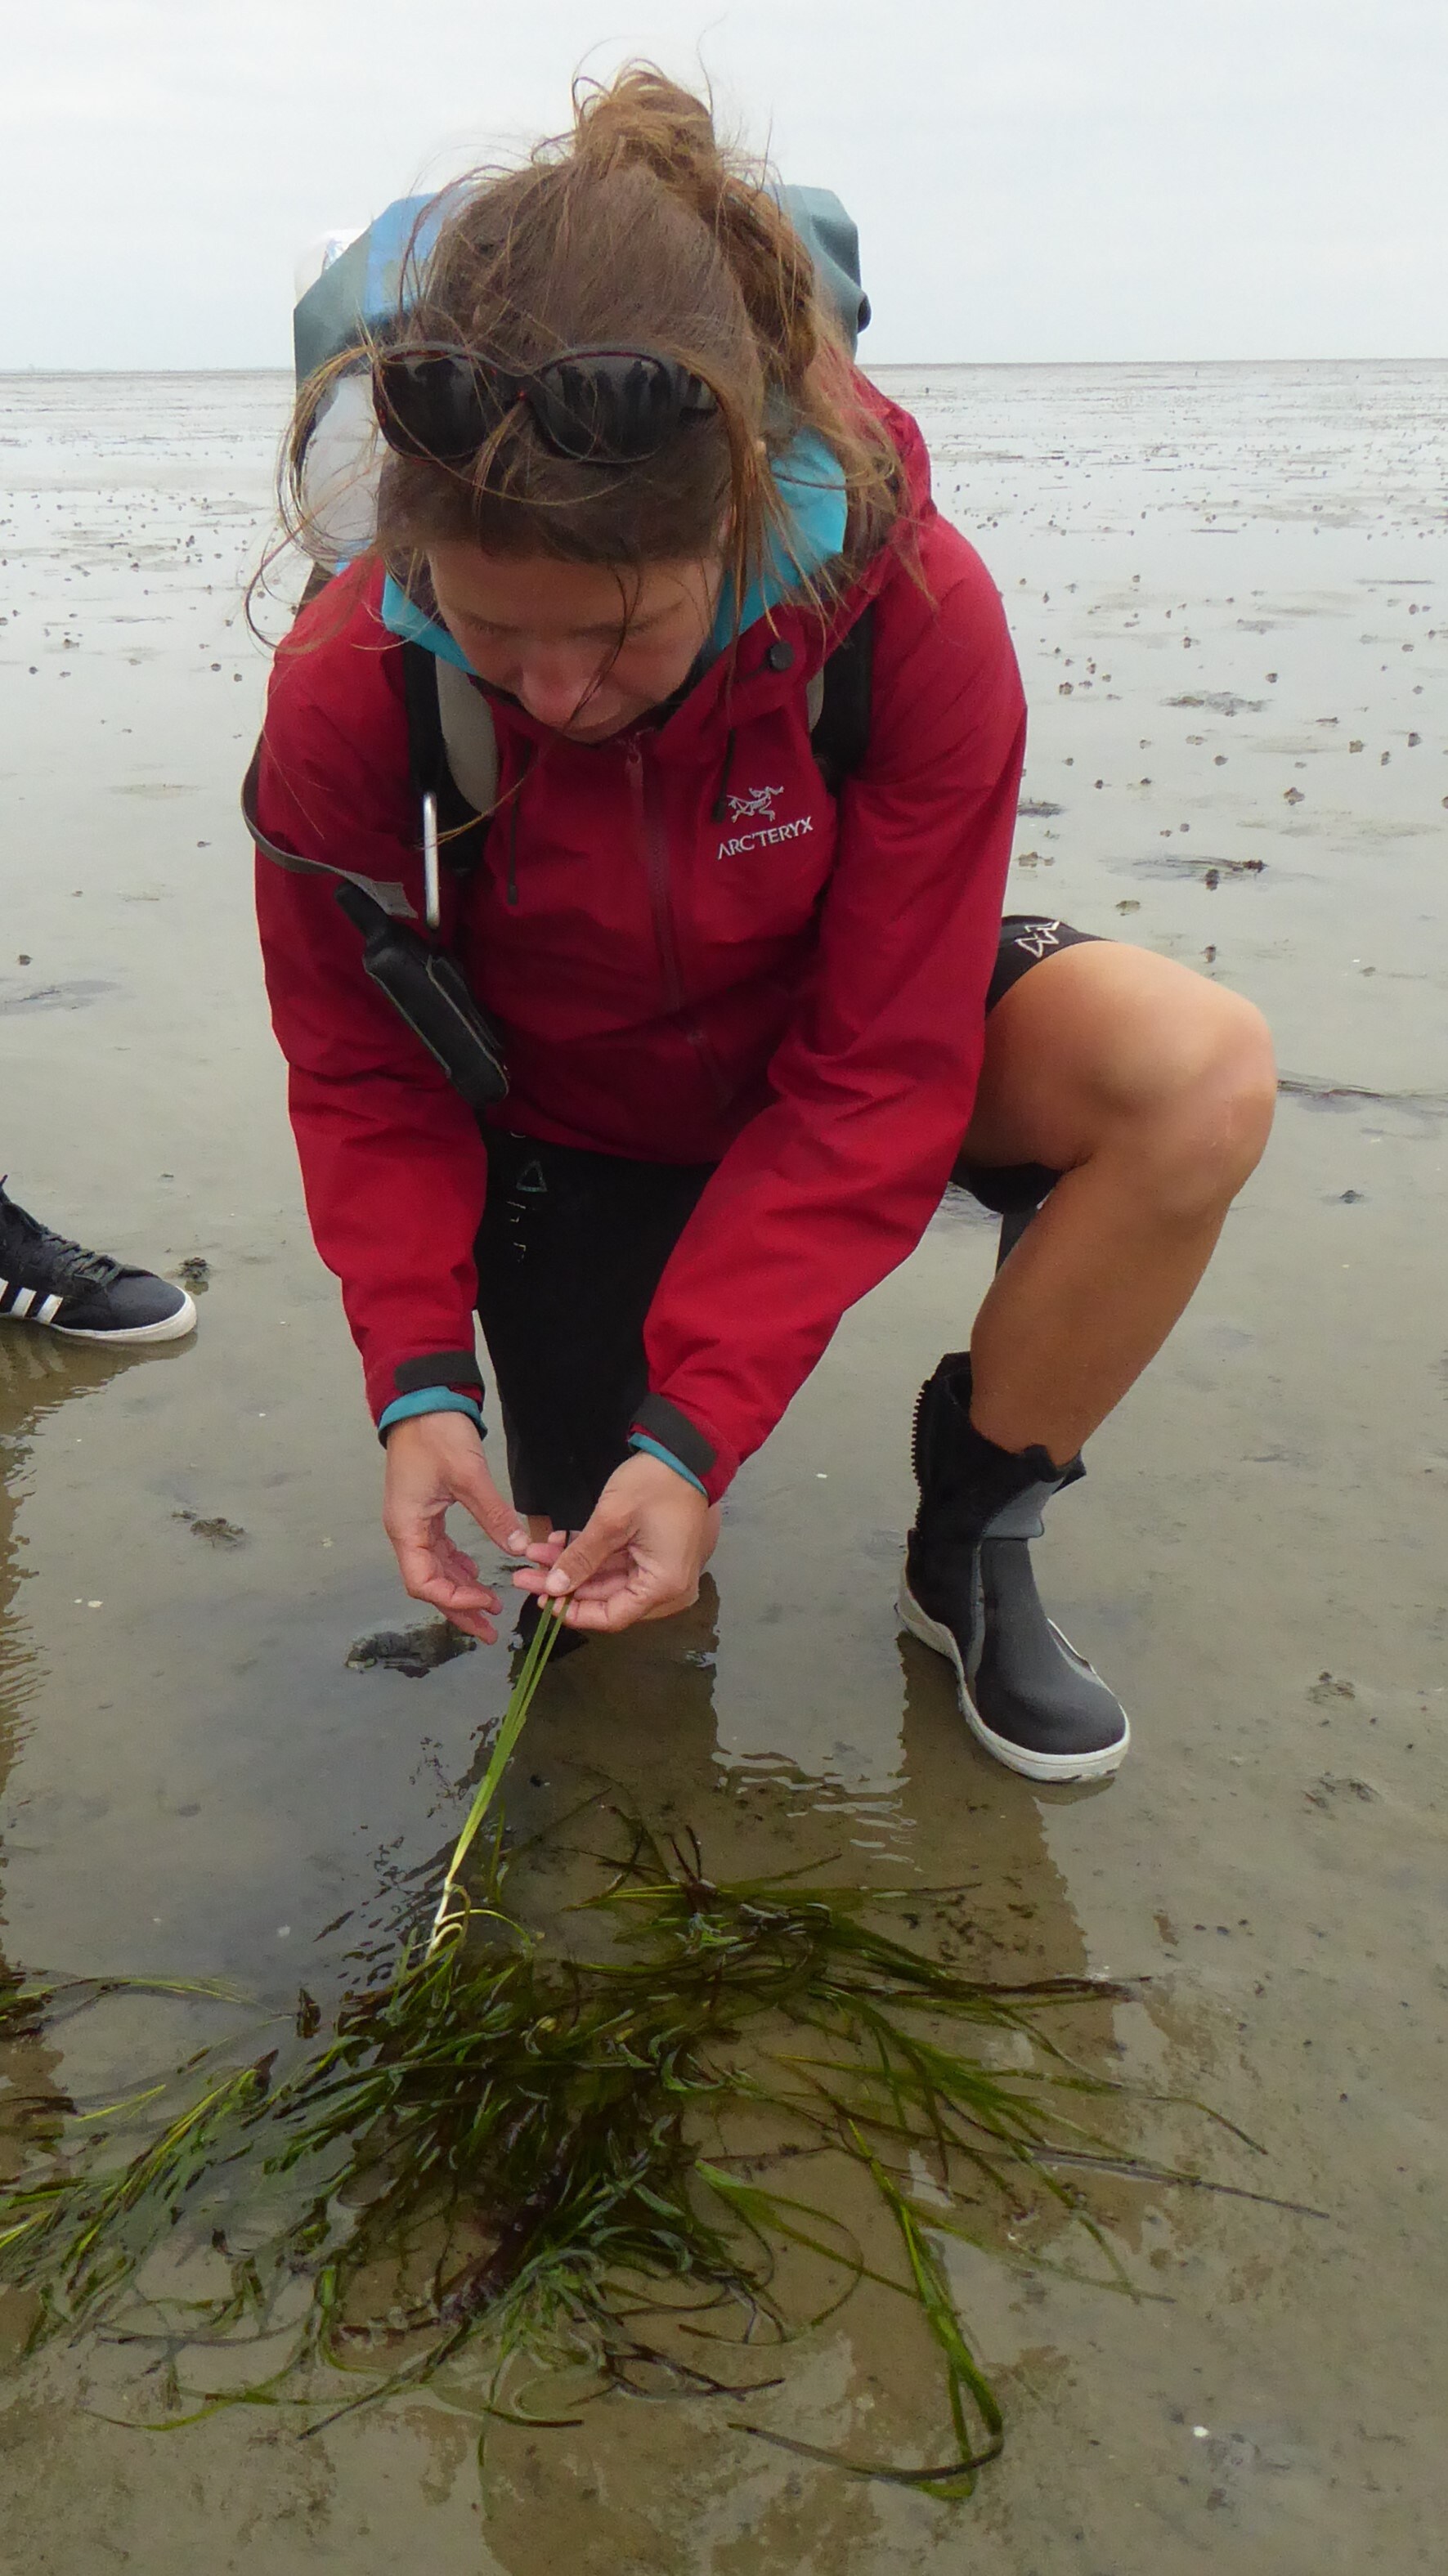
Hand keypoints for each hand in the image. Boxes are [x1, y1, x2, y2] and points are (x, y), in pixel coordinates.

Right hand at [382, 1413, 527, 1643]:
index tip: (488, 1601)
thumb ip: (493, 1514)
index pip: (424, 1582)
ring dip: (460, 1590)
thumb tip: (519, 1549)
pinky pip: (438, 1550)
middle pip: (429, 1584)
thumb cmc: (437, 1435)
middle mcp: (405, 1531)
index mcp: (407, 1527)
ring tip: (490, 1607)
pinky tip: (478, 1574)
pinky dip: (457, 1566)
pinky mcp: (424, 1512)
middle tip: (490, 1630)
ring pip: (434, 1570)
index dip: (455, 1599)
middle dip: (459, 1608)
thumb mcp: (469, 1476)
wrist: (421, 1400)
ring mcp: (412, 1522)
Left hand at [513, 1451, 716, 1633]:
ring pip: (608, 1579)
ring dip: (573, 1567)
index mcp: (663, 1585)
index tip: (542, 1599)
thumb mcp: (611, 1521)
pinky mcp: (654, 1553)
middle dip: (565, 1584)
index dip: (573, 1612)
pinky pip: (618, 1563)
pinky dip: (590, 1555)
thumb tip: (553, 1588)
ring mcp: (661, 1569)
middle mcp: (666, 1586)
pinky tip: (558, 1544)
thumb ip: (581, 1559)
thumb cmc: (654, 1484)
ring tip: (536, 1553)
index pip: (612, 1616)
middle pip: (607, 1598)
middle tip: (526, 1574)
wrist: (685, 1452)